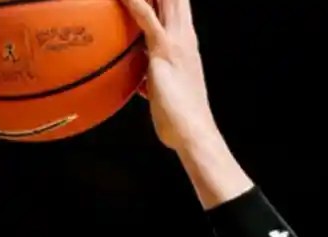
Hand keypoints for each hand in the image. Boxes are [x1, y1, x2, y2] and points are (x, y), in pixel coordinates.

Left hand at [118, 0, 218, 150]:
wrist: (192, 132)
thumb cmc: (178, 119)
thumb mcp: (162, 94)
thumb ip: (151, 80)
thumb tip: (142, 81)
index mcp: (185, 41)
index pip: (177, 6)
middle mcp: (184, 35)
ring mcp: (176, 41)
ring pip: (164, 0)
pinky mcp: (164, 51)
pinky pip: (146, 19)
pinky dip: (134, 4)